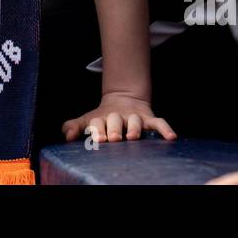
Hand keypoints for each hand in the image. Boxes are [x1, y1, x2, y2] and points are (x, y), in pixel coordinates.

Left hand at [62, 90, 177, 142]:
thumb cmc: (103, 118)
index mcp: (102, 118)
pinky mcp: (148, 118)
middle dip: (114, 129)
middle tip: (113, 138)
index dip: (97, 130)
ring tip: (133, 137)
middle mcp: (118, 117)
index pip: (97, 123)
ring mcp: (134, 117)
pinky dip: (165, 128)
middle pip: (115, 121)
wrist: (123, 99)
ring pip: (135, 121)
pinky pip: (158, 123)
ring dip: (134, 128)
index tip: (98, 138)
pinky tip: (171, 137)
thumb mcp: (87, 120)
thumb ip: (74, 126)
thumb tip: (66, 135)